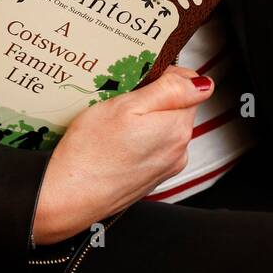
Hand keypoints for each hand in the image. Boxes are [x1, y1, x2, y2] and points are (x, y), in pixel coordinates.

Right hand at [31, 65, 212, 245]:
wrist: (68, 196)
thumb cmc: (90, 151)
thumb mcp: (127, 106)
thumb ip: (170, 91)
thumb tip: (203, 83)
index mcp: (177, 128)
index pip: (190, 86)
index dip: (164, 76)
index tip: (139, 78)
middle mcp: (179, 150)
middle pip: (176, 107)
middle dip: (152, 98)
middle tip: (120, 98)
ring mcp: (165, 167)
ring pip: (162, 127)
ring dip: (143, 118)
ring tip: (113, 121)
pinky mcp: (150, 178)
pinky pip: (151, 146)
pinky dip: (137, 138)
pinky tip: (113, 140)